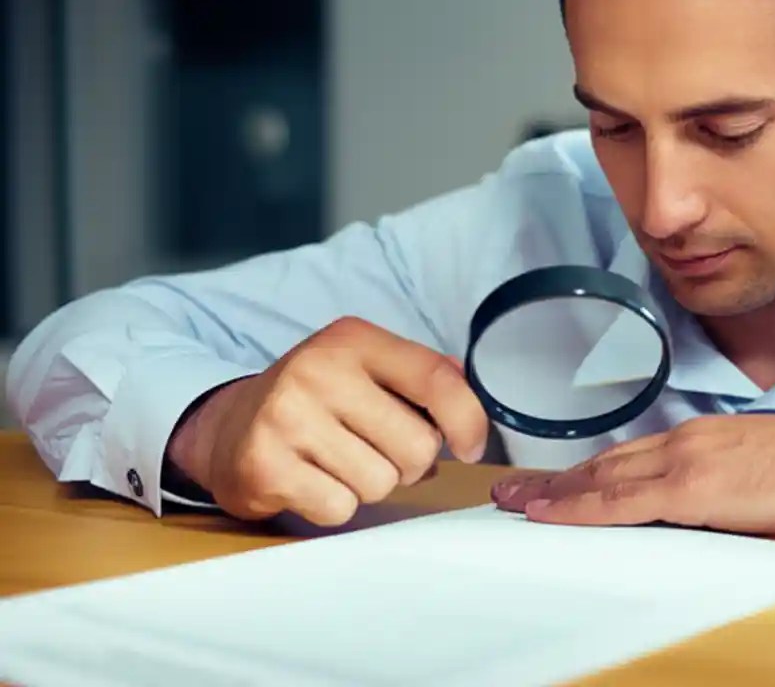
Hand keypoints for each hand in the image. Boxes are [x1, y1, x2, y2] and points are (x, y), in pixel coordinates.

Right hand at [166, 316, 488, 525]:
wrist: (230, 428)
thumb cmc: (318, 402)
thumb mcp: (367, 370)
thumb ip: (422, 376)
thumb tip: (466, 387)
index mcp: (353, 340)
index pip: (436, 379)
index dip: (468, 420)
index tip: (471, 447)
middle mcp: (317, 370)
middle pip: (417, 446)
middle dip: (409, 464)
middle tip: (377, 452)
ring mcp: (286, 416)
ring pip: (381, 483)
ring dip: (369, 486)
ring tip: (339, 464)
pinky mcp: (264, 464)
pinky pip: (339, 507)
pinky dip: (334, 505)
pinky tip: (312, 481)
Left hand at [491, 415, 774, 538]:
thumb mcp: (766, 472)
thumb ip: (728, 485)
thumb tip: (709, 507)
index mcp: (705, 439)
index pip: (631, 458)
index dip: (587, 473)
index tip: (555, 483)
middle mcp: (687, 442)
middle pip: (606, 465)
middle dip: (555, 480)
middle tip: (512, 490)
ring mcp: (687, 462)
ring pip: (603, 479)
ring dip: (554, 492)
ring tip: (514, 502)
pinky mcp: (694, 489)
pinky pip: (622, 502)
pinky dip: (579, 507)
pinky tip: (549, 514)